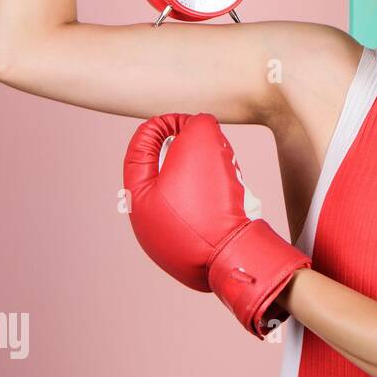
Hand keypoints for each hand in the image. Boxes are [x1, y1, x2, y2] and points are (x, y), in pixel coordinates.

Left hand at [123, 113, 307, 337]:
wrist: (236, 257)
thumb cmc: (211, 205)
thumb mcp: (202, 149)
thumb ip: (198, 127)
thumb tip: (201, 126)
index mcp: (139, 199)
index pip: (141, 149)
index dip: (162, 125)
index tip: (187, 120)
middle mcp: (150, 224)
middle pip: (170, 171)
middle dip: (195, 154)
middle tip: (217, 149)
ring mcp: (173, 243)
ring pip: (192, 194)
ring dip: (212, 178)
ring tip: (230, 180)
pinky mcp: (199, 253)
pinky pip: (208, 217)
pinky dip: (222, 203)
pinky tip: (236, 205)